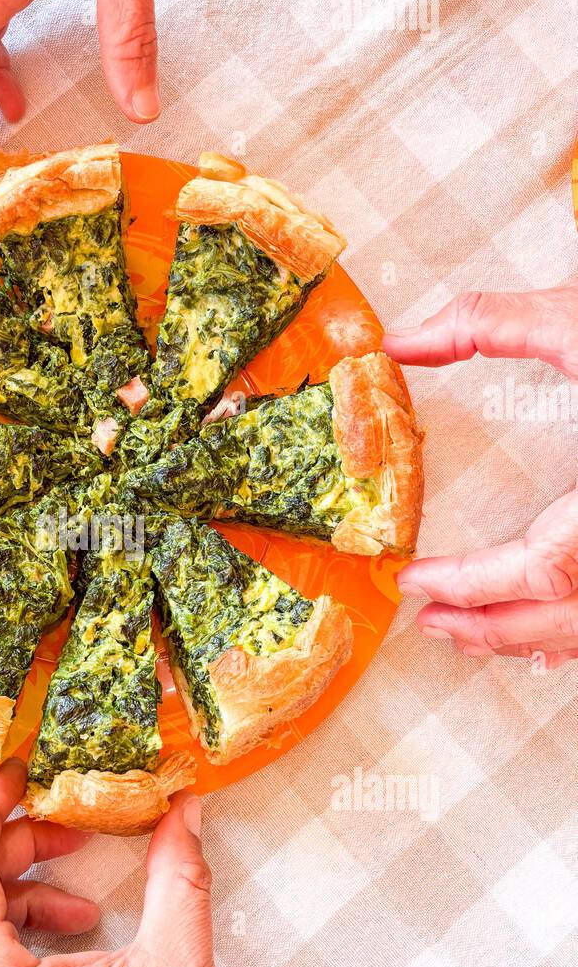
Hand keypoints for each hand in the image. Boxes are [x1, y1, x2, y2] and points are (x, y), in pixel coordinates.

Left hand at [383, 285, 577, 665]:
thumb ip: (492, 324)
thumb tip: (404, 341)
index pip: (538, 568)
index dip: (470, 583)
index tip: (414, 578)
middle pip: (565, 618)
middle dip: (489, 627)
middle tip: (430, 621)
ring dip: (530, 640)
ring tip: (472, 634)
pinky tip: (553, 642)